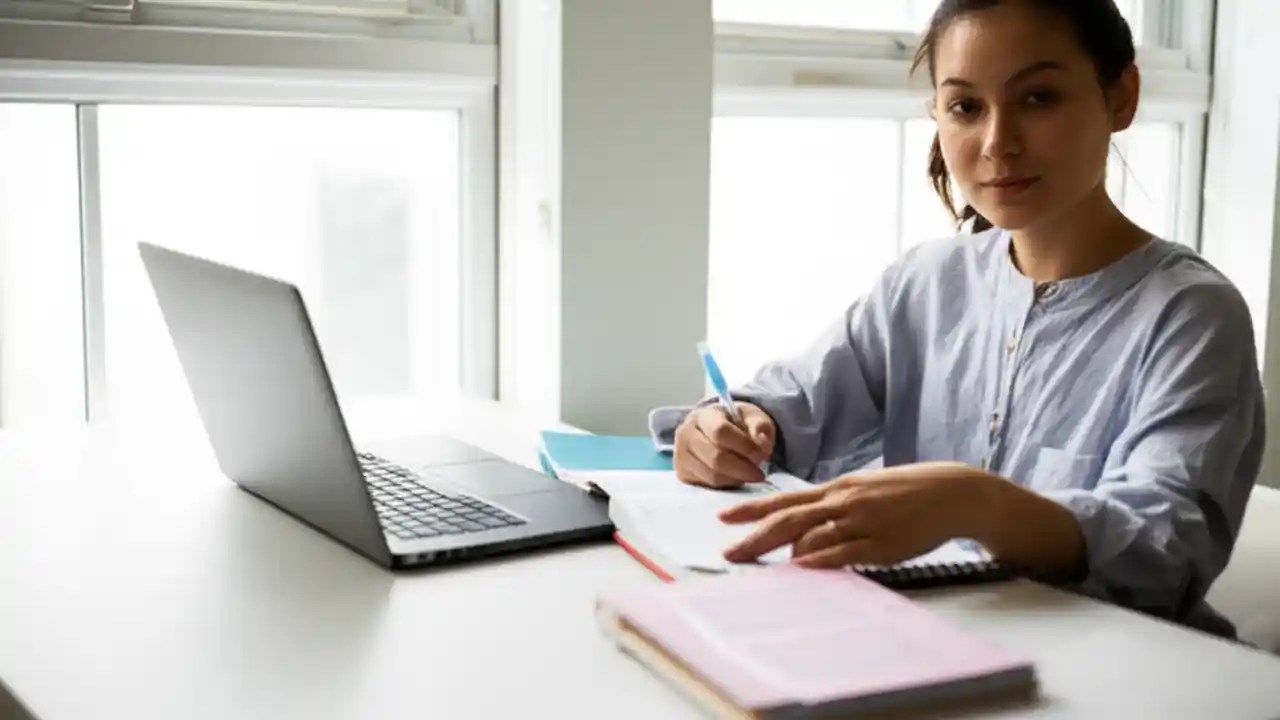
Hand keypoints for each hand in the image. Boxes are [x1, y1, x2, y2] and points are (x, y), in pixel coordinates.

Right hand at [674, 402, 775, 488]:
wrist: (717, 431)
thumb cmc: (737, 423)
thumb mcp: (753, 418)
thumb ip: (760, 427)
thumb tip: (761, 441)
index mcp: (703, 415)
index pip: (720, 432)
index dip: (744, 446)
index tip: (762, 455)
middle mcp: (685, 434)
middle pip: (715, 458)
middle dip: (742, 468)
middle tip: (759, 473)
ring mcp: (680, 455)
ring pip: (712, 475)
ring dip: (736, 478)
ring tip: (749, 474)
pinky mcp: (682, 473)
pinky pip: (708, 485)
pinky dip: (727, 484)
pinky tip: (735, 477)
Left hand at [719, 462, 993, 566]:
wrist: (951, 492)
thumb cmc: (906, 493)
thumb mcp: (865, 490)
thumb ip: (834, 506)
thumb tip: (805, 527)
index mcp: (838, 489)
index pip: (785, 499)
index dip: (752, 508)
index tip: (723, 517)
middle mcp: (844, 501)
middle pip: (788, 518)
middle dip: (754, 536)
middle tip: (728, 553)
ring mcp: (862, 521)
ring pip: (812, 533)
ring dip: (781, 550)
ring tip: (756, 564)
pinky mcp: (882, 543)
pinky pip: (844, 550)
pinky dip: (821, 558)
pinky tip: (802, 566)